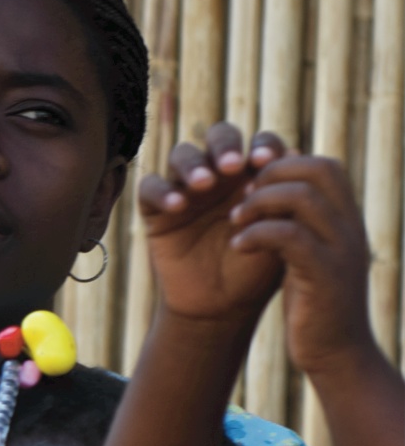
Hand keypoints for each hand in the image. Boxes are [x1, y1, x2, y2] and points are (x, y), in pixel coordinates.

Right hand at [139, 122, 290, 327]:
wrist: (222, 308)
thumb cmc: (257, 270)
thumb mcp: (280, 233)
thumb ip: (287, 196)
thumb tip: (294, 154)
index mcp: (255, 175)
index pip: (259, 143)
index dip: (262, 145)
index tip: (266, 161)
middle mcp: (221, 176)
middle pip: (219, 136)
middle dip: (225, 144)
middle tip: (233, 164)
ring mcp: (188, 191)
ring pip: (182, 154)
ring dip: (193, 163)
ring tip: (204, 184)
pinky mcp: (157, 211)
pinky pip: (150, 188)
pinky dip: (162, 190)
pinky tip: (177, 205)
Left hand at [225, 156, 376, 377]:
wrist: (335, 353)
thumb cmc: (314, 305)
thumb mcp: (308, 257)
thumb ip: (299, 225)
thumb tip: (274, 193)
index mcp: (347, 219)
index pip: (324, 165)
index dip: (284, 165)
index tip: (253, 189)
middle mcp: (351, 227)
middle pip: (318, 169)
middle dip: (271, 176)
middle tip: (241, 201)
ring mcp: (342, 249)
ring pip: (302, 198)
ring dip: (258, 204)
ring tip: (235, 223)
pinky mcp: (325, 275)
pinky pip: (289, 237)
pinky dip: (257, 235)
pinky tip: (239, 247)